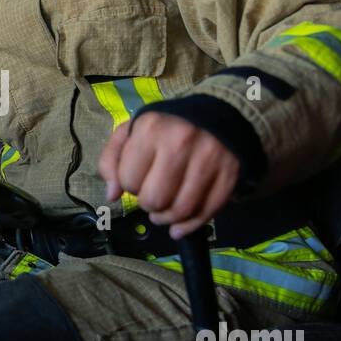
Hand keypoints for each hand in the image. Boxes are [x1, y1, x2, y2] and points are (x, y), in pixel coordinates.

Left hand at [97, 112, 239, 238]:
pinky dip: (189, 226)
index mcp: (152, 129)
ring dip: (166, 219)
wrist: (219, 113)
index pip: (129, 180)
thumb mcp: (132, 131)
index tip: (139, 178)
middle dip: (148, 204)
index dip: (130, 185)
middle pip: (154, 200)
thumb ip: (111, 159)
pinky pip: (206, 213)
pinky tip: (179, 227)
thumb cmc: (167, 126)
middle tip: (152, 196)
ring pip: (180, 211)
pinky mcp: (229, 175)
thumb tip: (111, 195)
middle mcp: (180, 142)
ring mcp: (208, 159)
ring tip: (162, 214)